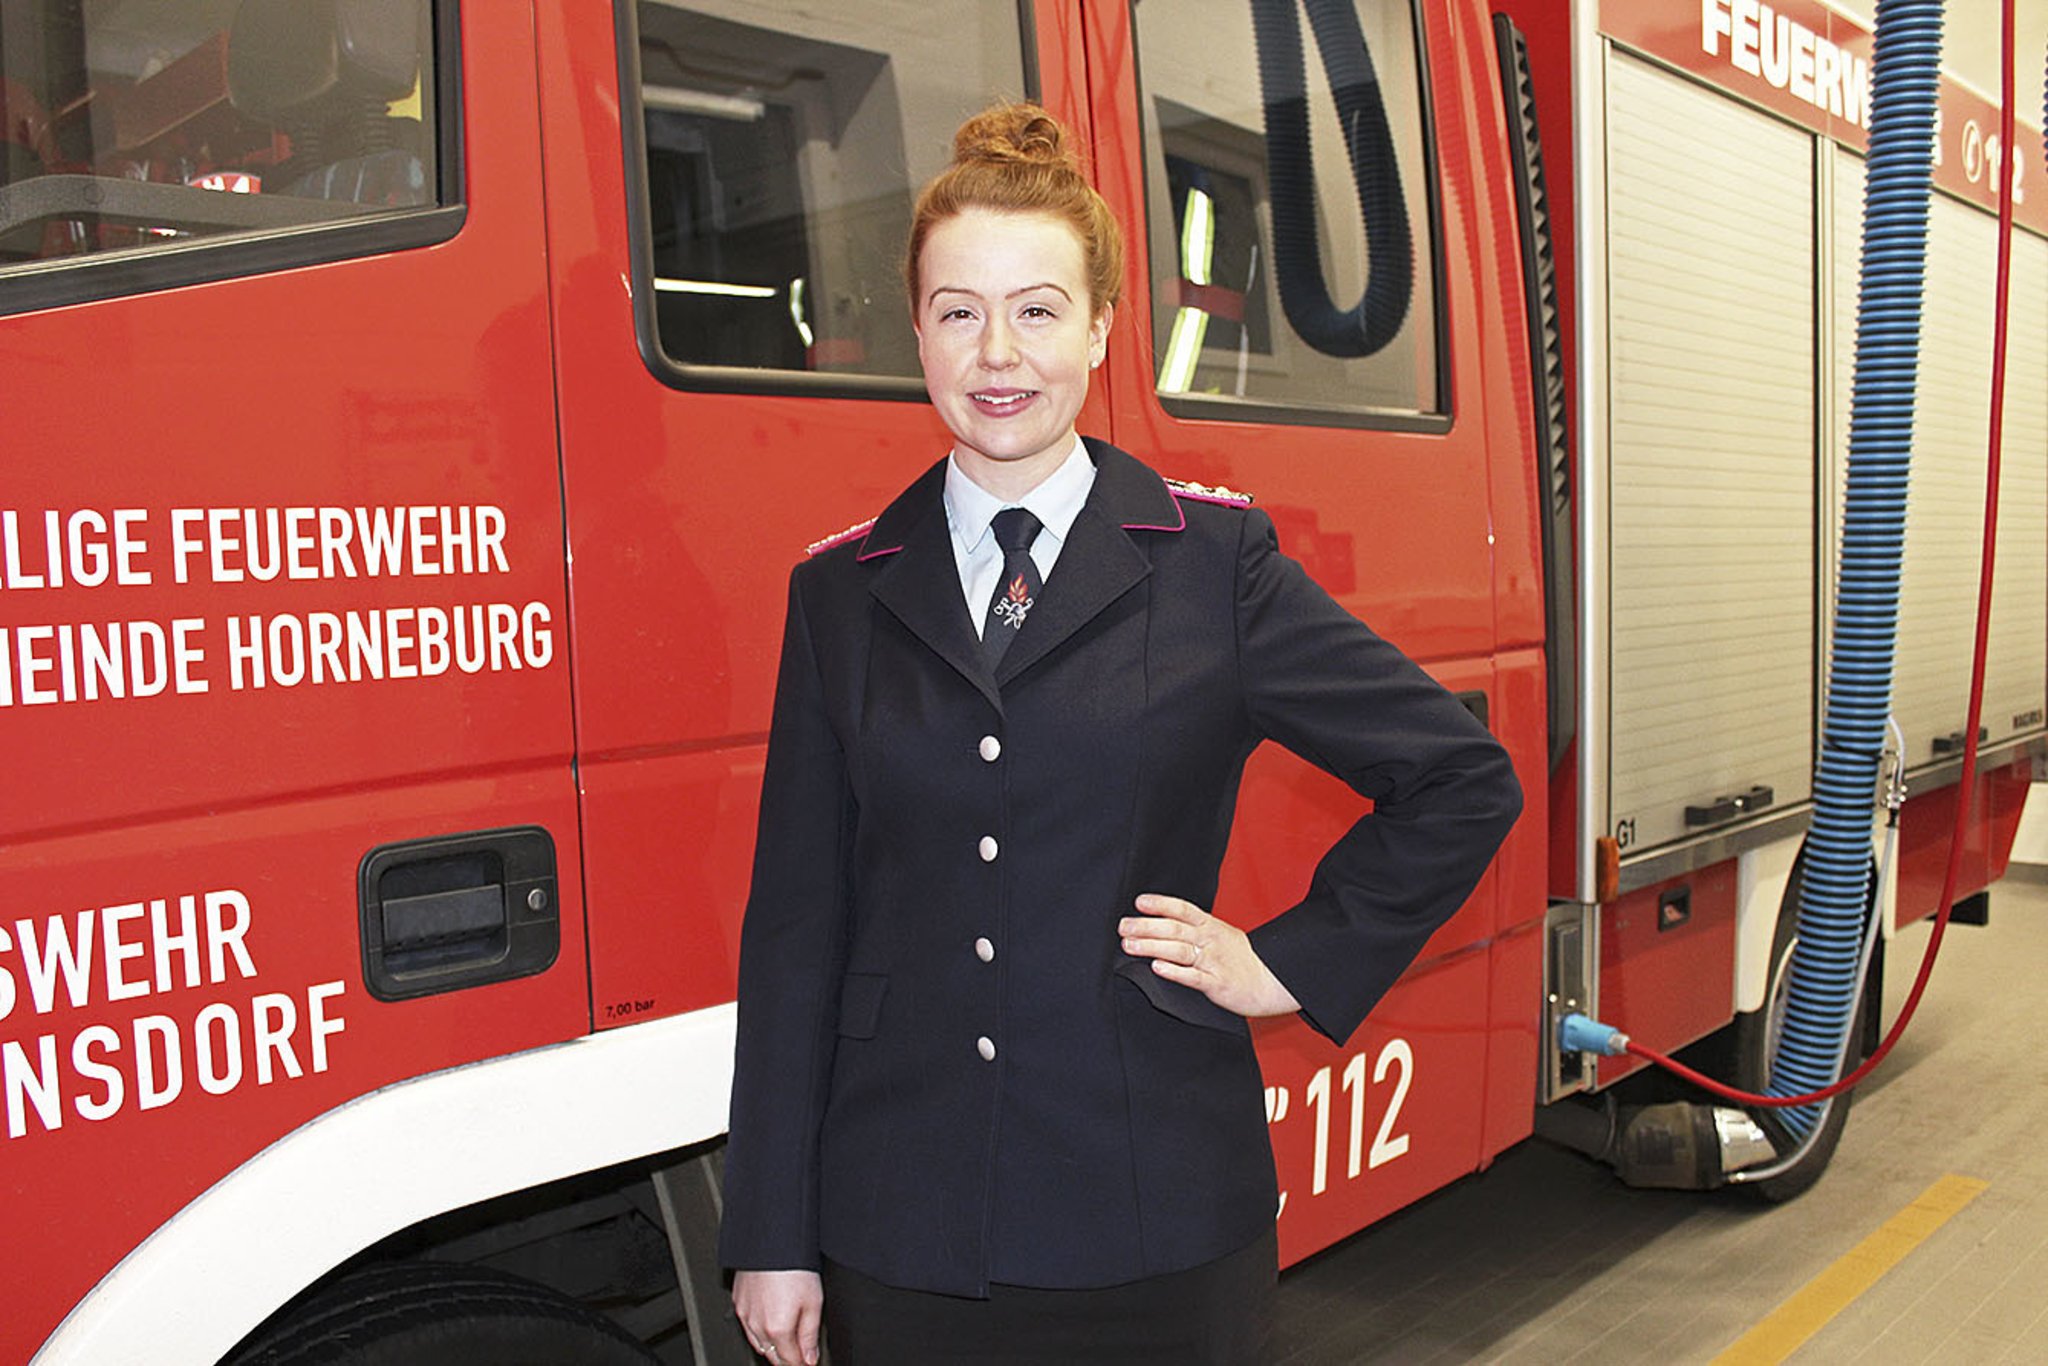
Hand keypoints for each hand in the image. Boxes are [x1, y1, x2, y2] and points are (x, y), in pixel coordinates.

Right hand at [732, 1269, 822, 1364]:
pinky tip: (769, 1326)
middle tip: (800, 1356)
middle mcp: (757, 1325)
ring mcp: (745, 1314)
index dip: (802, 1363)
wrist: (772, 1241)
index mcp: (777, 1329)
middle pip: (773, 1356)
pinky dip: (758, 1333)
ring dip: (772, 1348)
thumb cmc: (794, 1265)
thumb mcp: (813, 1302)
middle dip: (787, 1359)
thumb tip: (810, 1357)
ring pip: (758, 1344)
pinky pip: (747, 1327)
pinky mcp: (738, 1302)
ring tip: (786, 1344)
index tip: (809, 1361)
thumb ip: (810, 1335)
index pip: (790, 1360)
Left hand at [1119, 894, 1300, 1018]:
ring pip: (1179, 950)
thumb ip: (1192, 929)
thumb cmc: (1239, 958)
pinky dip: (1174, 972)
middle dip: (1146, 927)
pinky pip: (1193, 977)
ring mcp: (1213, 962)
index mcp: (1210, 926)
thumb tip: (1156, 924)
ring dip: (1152, 947)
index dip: (1161, 904)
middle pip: (1174, 929)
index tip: (1139, 902)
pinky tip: (1157, 968)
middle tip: (1123, 927)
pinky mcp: (1216, 984)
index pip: (1183, 909)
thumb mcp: (1219, 934)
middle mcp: (1210, 940)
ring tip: (1129, 945)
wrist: (1271, 980)